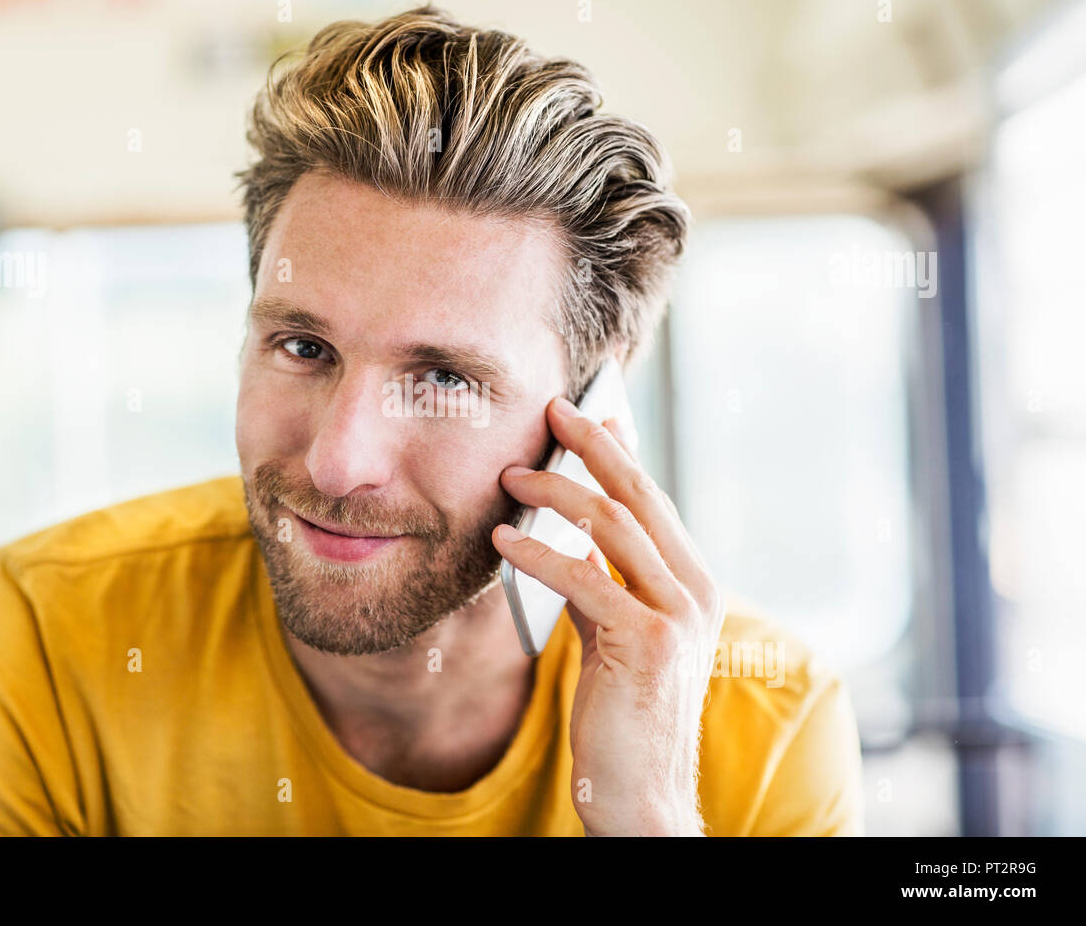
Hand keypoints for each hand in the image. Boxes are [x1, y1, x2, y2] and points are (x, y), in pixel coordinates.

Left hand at [492, 396, 724, 835]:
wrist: (640, 789)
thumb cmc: (622, 711)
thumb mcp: (616, 633)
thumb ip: (604, 584)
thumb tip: (571, 539)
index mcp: (692, 582)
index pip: (654, 499)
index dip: (620, 451)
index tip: (592, 409)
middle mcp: (695, 590)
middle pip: (640, 495)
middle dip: (593, 446)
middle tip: (552, 409)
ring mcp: (678, 615)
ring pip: (614, 525)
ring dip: (557, 492)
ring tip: (511, 474)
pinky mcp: (647, 642)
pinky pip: (584, 578)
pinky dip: (539, 552)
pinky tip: (503, 540)